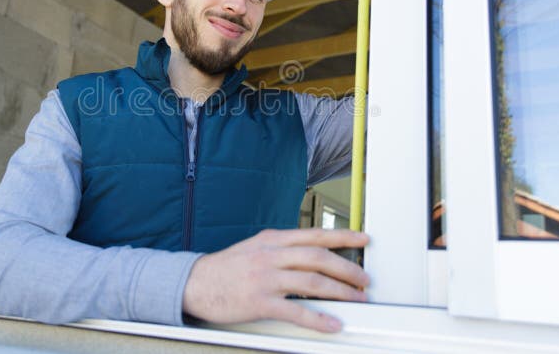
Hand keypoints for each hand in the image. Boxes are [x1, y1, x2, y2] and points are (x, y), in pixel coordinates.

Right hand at [182, 228, 369, 332]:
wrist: (193, 283)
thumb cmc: (225, 268)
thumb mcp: (255, 247)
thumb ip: (282, 248)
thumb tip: (312, 253)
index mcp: (272, 239)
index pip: (315, 234)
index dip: (343, 236)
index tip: (363, 239)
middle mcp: (271, 255)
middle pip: (319, 258)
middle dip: (348, 269)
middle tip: (364, 279)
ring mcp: (265, 278)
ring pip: (313, 282)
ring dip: (340, 292)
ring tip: (356, 300)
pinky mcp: (259, 302)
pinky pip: (295, 312)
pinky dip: (318, 319)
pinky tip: (332, 324)